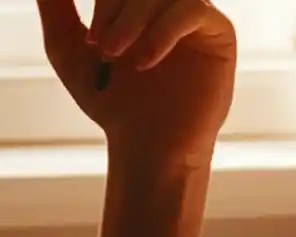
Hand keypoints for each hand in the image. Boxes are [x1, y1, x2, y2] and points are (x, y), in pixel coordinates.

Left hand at [37, 0, 235, 165]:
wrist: (148, 144)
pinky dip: (163, 32)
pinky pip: (193, 10)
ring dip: (132, 17)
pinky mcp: (220, 33)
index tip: (89, 36)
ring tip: (114, 53)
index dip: (104, 3)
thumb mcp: (68, 48)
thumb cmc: (112, 101)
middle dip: (112, 7)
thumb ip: (56, 7)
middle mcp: (166, 5)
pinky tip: (144, 62)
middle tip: (99, 45)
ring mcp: (194, 17)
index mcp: (135, 3)